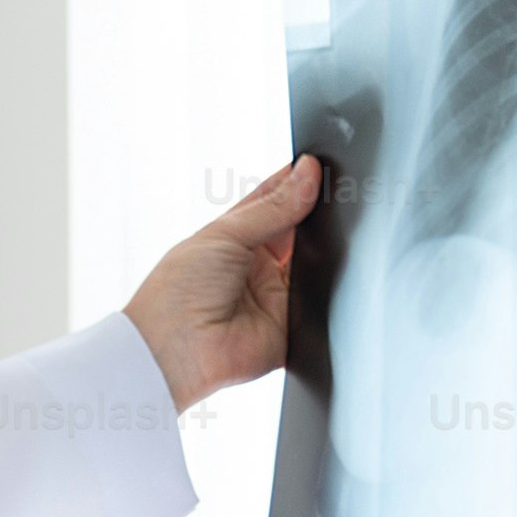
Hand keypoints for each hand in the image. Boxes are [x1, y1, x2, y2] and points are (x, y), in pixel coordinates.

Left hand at [127, 156, 320, 412]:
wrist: (175, 353)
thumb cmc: (179, 291)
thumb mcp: (224, 235)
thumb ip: (272, 207)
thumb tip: (307, 171)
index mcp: (235, 238)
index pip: (274, 202)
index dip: (297, 183)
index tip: (321, 163)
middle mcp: (258, 265)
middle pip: (301, 231)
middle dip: (318, 214)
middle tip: (339, 191)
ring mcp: (278, 295)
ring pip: (318, 263)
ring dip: (327, 249)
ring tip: (341, 227)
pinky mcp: (295, 326)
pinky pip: (325, 302)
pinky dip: (334, 287)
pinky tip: (342, 269)